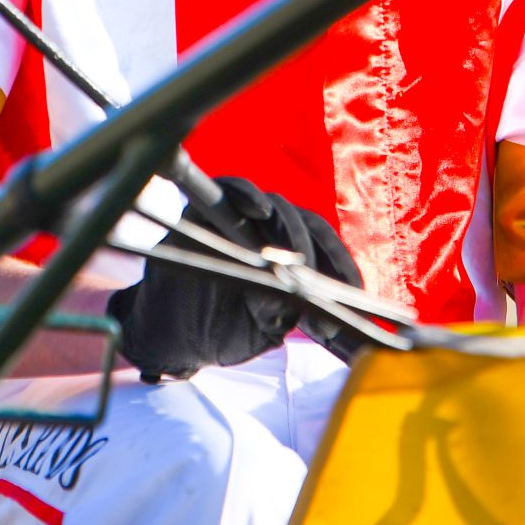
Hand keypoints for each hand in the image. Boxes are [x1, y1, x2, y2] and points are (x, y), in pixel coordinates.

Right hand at [106, 177, 361, 378]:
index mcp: (291, 260)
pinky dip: (246, 194)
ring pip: (275, 206)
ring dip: (288, 226)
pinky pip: (232, 189)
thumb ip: (281, 316)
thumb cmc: (221, 331)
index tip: (355, 290)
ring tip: (296, 253)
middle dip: (316, 248)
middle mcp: (270, 233)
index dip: (341, 265)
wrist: (169, 334)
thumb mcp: (260, 332)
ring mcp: (240, 218)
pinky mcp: (209, 206)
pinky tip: (258, 209)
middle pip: (305, 224)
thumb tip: (300, 303)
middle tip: (320, 275)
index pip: (325, 250)